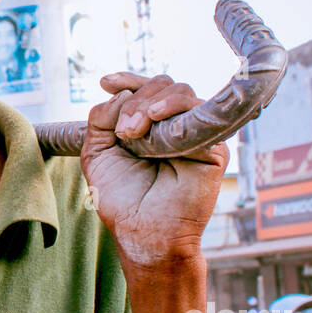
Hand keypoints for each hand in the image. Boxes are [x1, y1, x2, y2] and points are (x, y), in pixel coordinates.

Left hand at [80, 72, 228, 276]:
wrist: (143, 232)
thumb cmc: (122, 200)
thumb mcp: (98, 154)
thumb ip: (101, 119)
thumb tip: (120, 93)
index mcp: (150, 126)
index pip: (145, 89)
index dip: (128, 79)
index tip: (105, 82)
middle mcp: (174, 126)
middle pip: (162, 85)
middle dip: (136, 100)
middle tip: (123, 132)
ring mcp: (195, 134)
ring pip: (180, 92)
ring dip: (150, 104)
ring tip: (132, 133)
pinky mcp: (213, 147)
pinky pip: (199, 112)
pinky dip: (174, 108)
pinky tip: (154, 119)